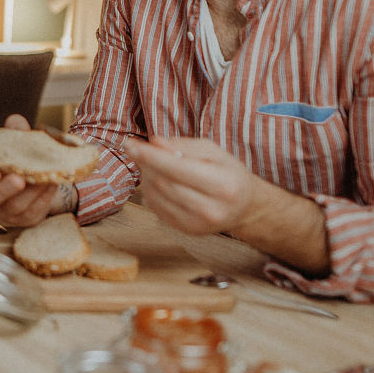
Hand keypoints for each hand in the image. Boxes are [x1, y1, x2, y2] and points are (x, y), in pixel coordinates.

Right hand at [0, 114, 59, 227]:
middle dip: (4, 189)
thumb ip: (13, 133)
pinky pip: (34, 211)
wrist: (35, 183)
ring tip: (44, 177)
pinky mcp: (26, 219)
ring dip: (31, 192)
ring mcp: (7, 212)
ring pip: (16, 206)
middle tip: (18, 179)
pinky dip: (44, 197)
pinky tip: (52, 182)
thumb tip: (16, 121)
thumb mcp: (15, 146)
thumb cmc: (18, 162)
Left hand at [122, 135, 259, 235]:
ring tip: (151, 164)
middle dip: (145, 163)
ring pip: (156, 196)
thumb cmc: (227, 173)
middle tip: (138, 149)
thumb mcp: (213, 151)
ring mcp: (198, 224)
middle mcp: (211, 209)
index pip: (177, 168)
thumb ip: (183, 146)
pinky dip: (150, 191)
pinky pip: (157, 208)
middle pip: (163, 182)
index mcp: (223, 185)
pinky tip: (157, 181)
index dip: (149, 155)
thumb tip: (154, 142)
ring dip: (146, 177)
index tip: (129, 143)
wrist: (244, 207)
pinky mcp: (187, 230)